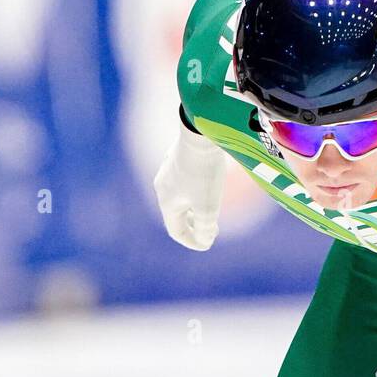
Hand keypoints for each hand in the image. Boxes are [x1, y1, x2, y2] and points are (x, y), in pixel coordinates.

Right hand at [153, 120, 226, 250]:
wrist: (200, 133)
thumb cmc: (203, 173)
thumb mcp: (207, 206)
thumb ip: (206, 228)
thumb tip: (204, 242)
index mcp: (167, 202)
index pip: (176, 231)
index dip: (192, 242)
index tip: (207, 243)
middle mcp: (163, 187)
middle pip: (177, 215)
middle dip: (195, 225)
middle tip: (214, 228)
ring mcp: (168, 171)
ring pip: (181, 198)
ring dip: (195, 208)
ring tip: (212, 208)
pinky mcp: (176, 158)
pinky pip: (184, 182)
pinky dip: (195, 192)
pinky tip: (209, 184)